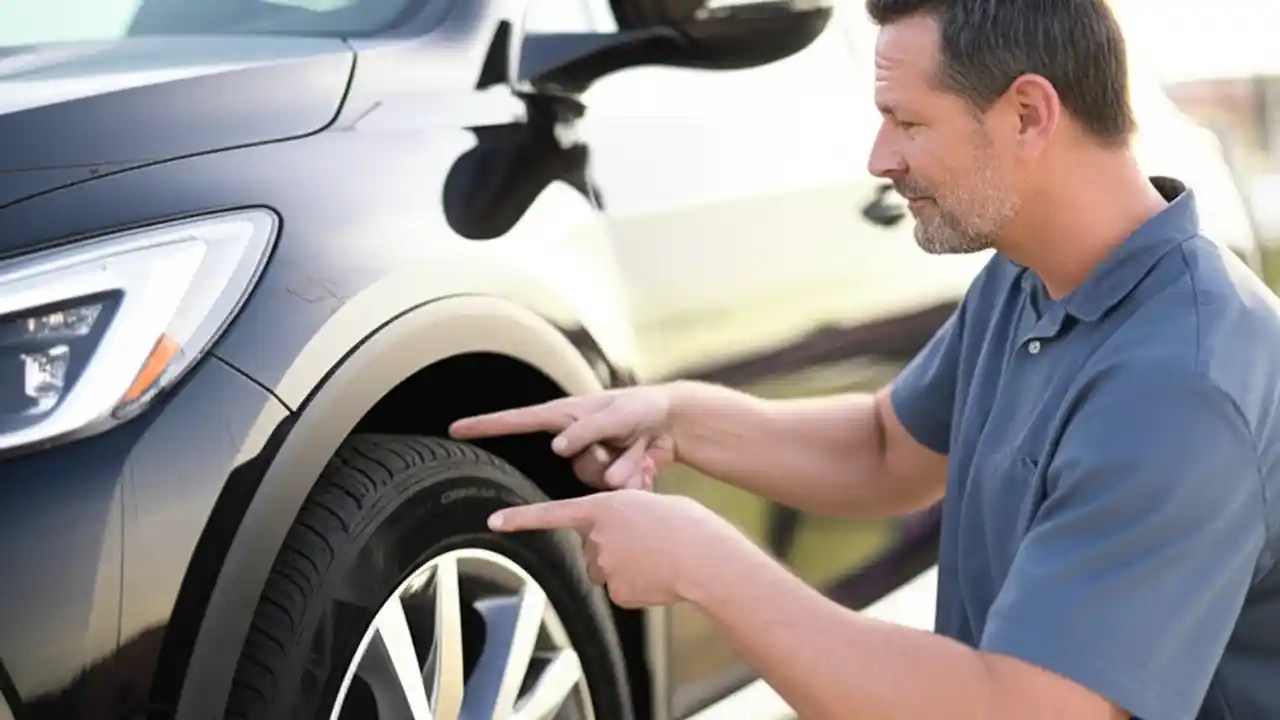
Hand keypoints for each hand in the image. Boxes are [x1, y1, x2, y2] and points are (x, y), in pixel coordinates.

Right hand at [448, 386, 677, 490]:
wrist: (672, 421)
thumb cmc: (641, 406)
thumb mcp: (615, 412)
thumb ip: (586, 429)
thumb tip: (556, 448)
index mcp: (566, 417)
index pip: (517, 421)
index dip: (486, 426)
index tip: (455, 428)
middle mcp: (574, 440)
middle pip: (574, 467)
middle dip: (605, 460)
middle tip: (626, 439)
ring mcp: (592, 460)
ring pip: (598, 483)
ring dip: (625, 469)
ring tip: (640, 447)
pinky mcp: (609, 475)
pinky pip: (615, 490)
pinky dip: (636, 476)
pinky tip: (648, 459)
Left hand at [487, 489, 755, 607]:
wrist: (705, 557)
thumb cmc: (685, 524)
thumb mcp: (648, 504)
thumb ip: (619, 516)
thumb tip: (607, 537)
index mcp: (604, 506)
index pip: (552, 514)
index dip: (520, 520)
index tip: (493, 523)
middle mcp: (596, 537)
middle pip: (590, 548)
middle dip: (610, 547)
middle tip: (645, 542)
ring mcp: (604, 566)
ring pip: (605, 570)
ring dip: (624, 566)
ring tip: (656, 559)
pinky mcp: (617, 592)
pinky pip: (620, 590)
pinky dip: (636, 586)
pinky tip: (657, 579)